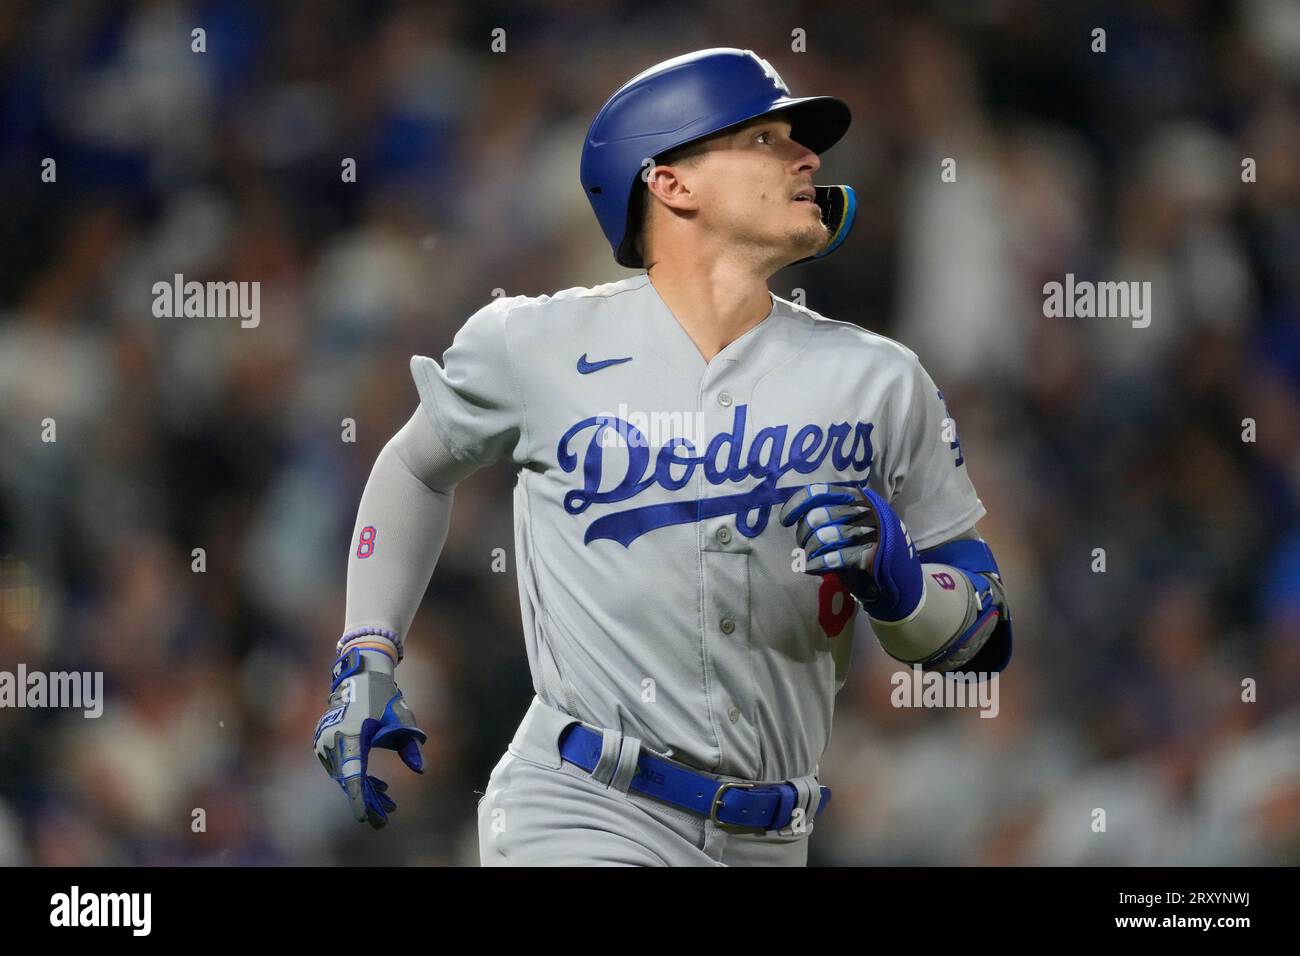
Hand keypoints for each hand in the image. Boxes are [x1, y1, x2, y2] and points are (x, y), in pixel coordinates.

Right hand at [313, 646, 426, 828]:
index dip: (360, 799)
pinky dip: (357, 777)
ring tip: (388, 800)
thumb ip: (410, 744)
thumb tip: (421, 769)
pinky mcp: (324, 742)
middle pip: (350, 780)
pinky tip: (377, 785)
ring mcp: (325, 742)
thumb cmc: (382, 696)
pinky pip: (341, 766)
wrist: (359, 676)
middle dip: (368, 799)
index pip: (354, 775)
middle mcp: (333, 742)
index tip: (366, 818)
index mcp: (351, 736)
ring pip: (345, 775)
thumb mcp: (401, 718)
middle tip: (387, 816)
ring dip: (365, 788)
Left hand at [779, 482, 922, 621]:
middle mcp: (867, 509)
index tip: (786, 520)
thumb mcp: (850, 525)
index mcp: (859, 497)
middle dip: (804, 535)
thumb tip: (794, 517)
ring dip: (812, 551)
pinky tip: (813, 568)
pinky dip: (820, 564)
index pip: (820, 492)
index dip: (797, 504)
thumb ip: (828, 516)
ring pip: (824, 537)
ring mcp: (873, 531)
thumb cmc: (867, 549)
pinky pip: (837, 557)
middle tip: (806, 547)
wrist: (900, 580)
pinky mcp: (874, 555)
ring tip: (812, 559)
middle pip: (818, 516)